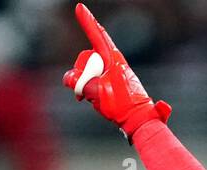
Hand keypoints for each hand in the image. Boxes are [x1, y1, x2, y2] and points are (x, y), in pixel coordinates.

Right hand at [61, 3, 170, 140]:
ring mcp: (109, 73)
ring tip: (94, 99)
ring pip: (86, 72)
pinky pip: (89, 82)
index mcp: (114, 59)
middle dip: (81, 73)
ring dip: (83, 85)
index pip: (98, 35)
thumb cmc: (123, 106)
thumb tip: (68, 80)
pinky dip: (86, 91)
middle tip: (88, 91)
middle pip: (85, 58)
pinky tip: (93, 101)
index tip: (80, 7)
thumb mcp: (98, 92)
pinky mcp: (107, 83)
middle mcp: (111, 62)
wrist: (137, 120)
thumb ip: (80, 83)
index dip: (87, 21)